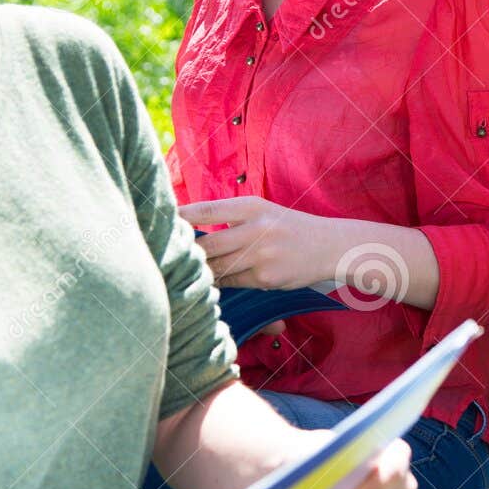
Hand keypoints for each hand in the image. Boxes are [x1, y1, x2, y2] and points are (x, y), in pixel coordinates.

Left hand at [180, 196, 342, 289]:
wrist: (329, 246)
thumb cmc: (288, 227)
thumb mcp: (264, 211)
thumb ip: (232, 217)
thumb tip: (189, 228)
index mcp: (252, 206)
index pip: (207, 210)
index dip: (180, 217)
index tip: (159, 219)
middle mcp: (256, 229)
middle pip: (207, 245)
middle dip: (187, 252)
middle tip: (167, 255)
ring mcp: (262, 255)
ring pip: (217, 267)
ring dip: (201, 270)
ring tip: (186, 270)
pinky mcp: (266, 278)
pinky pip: (233, 282)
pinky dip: (221, 282)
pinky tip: (214, 281)